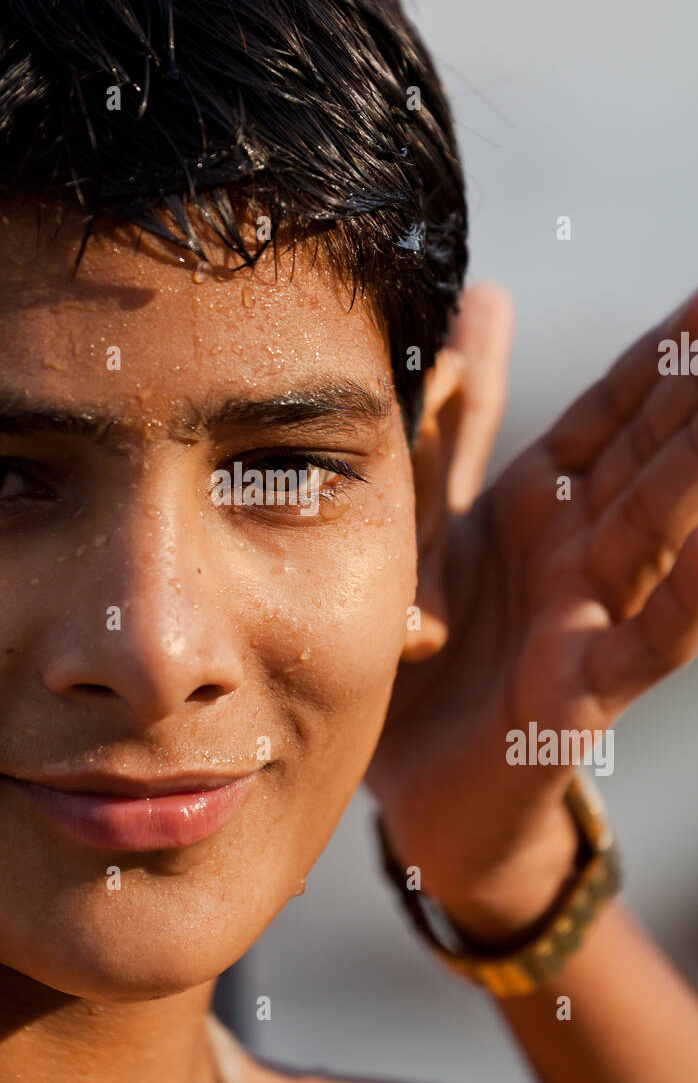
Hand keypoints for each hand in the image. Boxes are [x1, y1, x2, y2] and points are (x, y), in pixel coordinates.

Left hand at [366, 283, 697, 943]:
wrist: (412, 782)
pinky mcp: (579, 693)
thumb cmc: (431, 647)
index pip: (621, 409)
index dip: (670, 347)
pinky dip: (688, 596)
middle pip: (657, 451)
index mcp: (544, 501)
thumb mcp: (434, 513)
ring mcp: (589, 618)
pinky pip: (646, 640)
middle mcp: (580, 549)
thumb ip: (462, 417)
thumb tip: (486, 299)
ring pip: (663, 524)